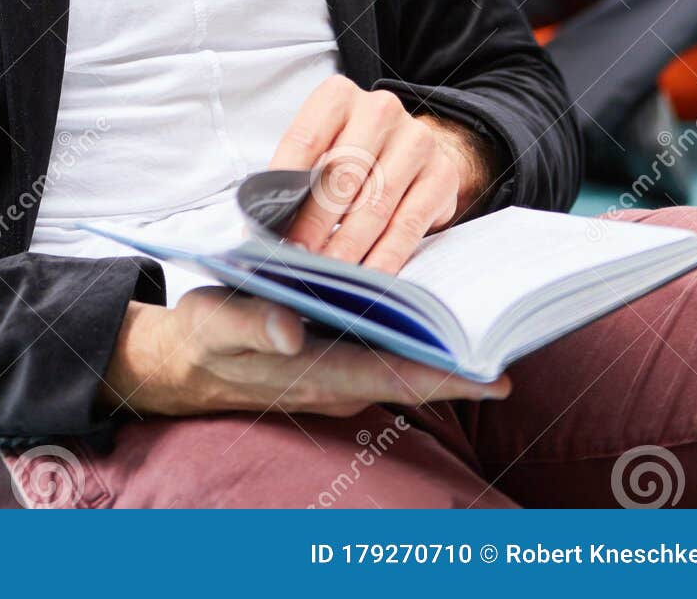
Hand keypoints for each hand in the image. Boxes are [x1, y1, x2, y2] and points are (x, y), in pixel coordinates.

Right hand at [98, 289, 509, 419]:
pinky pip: (384, 356)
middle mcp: (336, 382)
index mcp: (314, 373)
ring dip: (441, 353)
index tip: (496, 374)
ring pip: (401, 367)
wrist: (184, 362)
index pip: (393, 377)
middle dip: (461, 366)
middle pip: (411, 377)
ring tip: (488, 323)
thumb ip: (252, 324)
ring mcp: (337, 376)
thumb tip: (292, 328)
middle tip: (512, 340)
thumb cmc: (202, 337)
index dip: (446, 377)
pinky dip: (412, 341)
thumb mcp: (216, 323)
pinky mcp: (333, 362)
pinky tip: (434, 314)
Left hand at [267, 76, 498, 274]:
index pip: (305, 139)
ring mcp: (416, 141)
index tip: (266, 223)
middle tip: (296, 258)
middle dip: (314, 224)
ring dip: (347, 246)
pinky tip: (366, 279)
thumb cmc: (354, 152)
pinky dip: (384, 258)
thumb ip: (298, 174)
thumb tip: (265, 221)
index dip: (284, 185)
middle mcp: (381, 110)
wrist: (418, 146)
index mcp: (339, 96)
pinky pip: (408, 226)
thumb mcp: (323, 146)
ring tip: (326, 274)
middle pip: (342, 174)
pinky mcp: (442, 175)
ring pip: (375, 203)